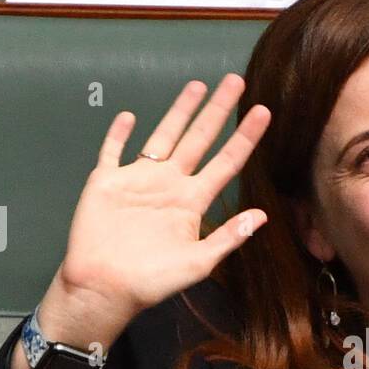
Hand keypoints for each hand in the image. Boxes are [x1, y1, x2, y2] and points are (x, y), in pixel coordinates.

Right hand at [49, 74, 271, 346]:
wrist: (104, 288)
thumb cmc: (151, 281)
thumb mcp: (198, 263)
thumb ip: (228, 237)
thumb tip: (262, 216)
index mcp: (192, 201)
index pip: (225, 162)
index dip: (244, 137)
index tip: (264, 112)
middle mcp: (169, 184)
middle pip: (199, 138)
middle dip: (217, 110)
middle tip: (236, 80)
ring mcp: (138, 180)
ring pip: (163, 135)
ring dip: (179, 111)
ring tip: (197, 86)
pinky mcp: (106, 182)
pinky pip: (112, 151)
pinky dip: (119, 133)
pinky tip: (129, 116)